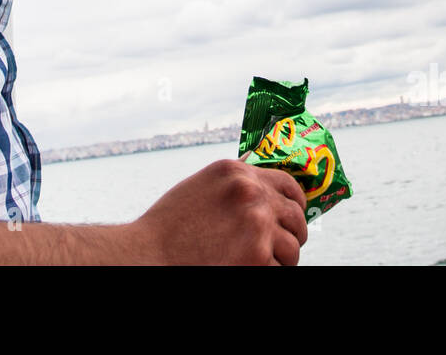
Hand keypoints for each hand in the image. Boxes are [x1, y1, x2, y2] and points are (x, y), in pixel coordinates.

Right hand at [128, 159, 308, 264]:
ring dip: (282, 259)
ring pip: (292, 247)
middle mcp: (251, 193)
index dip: (296, 201)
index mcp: (236, 173)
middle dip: (292, 234)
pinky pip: (280, 269)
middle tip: (282, 247)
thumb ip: (234, 186)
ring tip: (260, 262)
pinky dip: (269, 272)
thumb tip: (262, 191)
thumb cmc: (169, 226)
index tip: (296, 213)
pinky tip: (248, 269)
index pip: (286, 182)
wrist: (149, 255)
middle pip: (295, 215)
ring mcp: (257, 225)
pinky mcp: (257, 257)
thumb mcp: (201, 188)